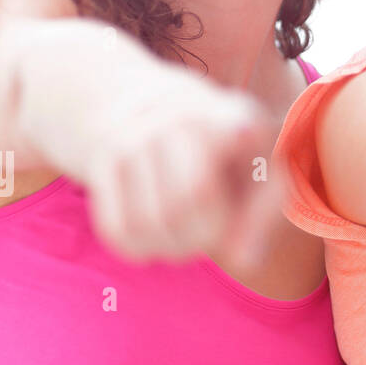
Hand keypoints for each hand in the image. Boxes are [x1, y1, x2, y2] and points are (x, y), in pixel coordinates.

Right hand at [81, 62, 285, 268]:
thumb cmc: (223, 153)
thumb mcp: (256, 169)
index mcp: (234, 117)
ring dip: (171, 248)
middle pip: (189, 198)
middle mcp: (183, 118)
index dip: (232, 142)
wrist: (150, 105)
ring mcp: (138, 135)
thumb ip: (262, 213)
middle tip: (208, 238)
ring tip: (183, 238)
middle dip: (203, 236)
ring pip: (150, 222)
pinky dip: (140, 249)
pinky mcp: (103, 158)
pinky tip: (154, 238)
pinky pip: (118, 229)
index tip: (242, 135)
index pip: (236, 135)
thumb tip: (246, 259)